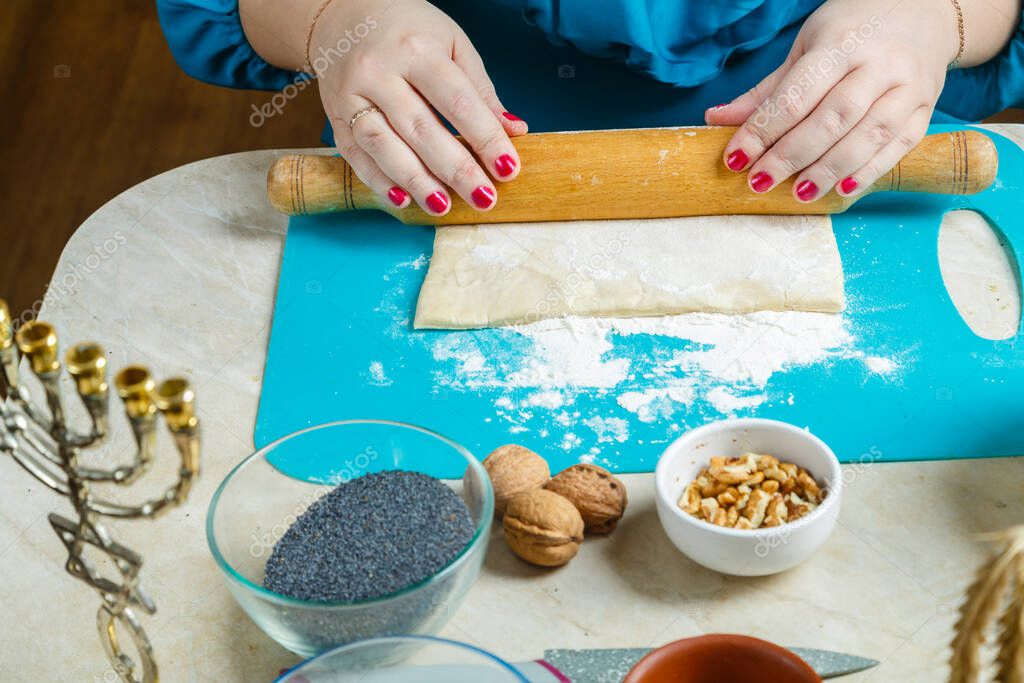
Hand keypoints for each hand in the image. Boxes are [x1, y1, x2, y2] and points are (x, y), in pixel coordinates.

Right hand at [311, 0, 525, 214]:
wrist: (344, 16)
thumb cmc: (408, 31)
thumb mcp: (452, 44)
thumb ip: (481, 89)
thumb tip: (513, 130)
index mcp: (416, 49)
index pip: (457, 102)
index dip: (485, 138)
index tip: (508, 167)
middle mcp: (379, 72)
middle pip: (421, 129)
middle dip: (456, 169)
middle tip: (484, 198)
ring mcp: (352, 96)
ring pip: (384, 146)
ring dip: (416, 181)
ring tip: (443, 206)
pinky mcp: (335, 117)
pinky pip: (355, 156)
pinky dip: (379, 181)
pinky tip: (403, 199)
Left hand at [705, 0, 959, 201]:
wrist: (924, 8)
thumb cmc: (853, 29)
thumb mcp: (806, 46)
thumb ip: (766, 90)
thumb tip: (716, 120)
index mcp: (840, 44)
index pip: (795, 95)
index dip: (762, 130)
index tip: (735, 158)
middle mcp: (878, 64)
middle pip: (832, 118)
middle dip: (791, 155)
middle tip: (760, 182)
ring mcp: (907, 86)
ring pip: (868, 135)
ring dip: (830, 169)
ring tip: (799, 194)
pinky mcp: (926, 107)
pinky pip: (899, 144)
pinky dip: (870, 171)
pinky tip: (842, 190)